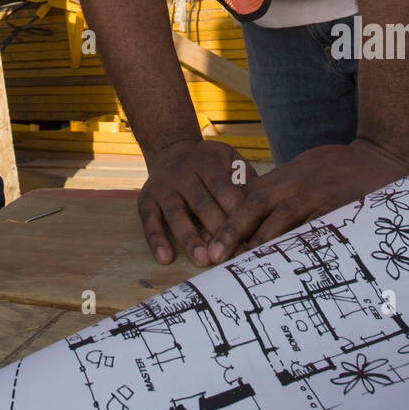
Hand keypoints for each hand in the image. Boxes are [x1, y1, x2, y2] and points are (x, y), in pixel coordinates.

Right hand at [138, 138, 257, 266]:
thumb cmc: (208, 162)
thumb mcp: (228, 157)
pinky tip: (165, 258)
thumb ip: (244, 176)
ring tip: (202, 260)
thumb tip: (262, 202)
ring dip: (189, 238)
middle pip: (202, 204)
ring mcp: (163, 187)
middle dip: (216, 230)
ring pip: (176, 214)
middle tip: (229, 256)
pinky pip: (149, 221)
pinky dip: (156, 240)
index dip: (236, 213)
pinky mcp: (146, 199)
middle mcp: (183, 174)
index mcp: (207, 163)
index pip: (224, 189)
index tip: (249, 238)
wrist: (170, 149)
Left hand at [205, 138, 408, 261]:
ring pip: (282, 217)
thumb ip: (281, 188)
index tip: (209, 240)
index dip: (227, 217)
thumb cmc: (340, 168)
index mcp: (287, 173)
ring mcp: (319, 193)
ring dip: (260, 242)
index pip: (249, 194)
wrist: (381, 155)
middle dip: (232, 230)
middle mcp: (298, 181)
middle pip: (256, 204)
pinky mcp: (341, 206)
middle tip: (215, 255)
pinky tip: (287, 264)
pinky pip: (316, 228)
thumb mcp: (306, 169)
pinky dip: (299, 244)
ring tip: (244, 265)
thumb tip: (248, 208)